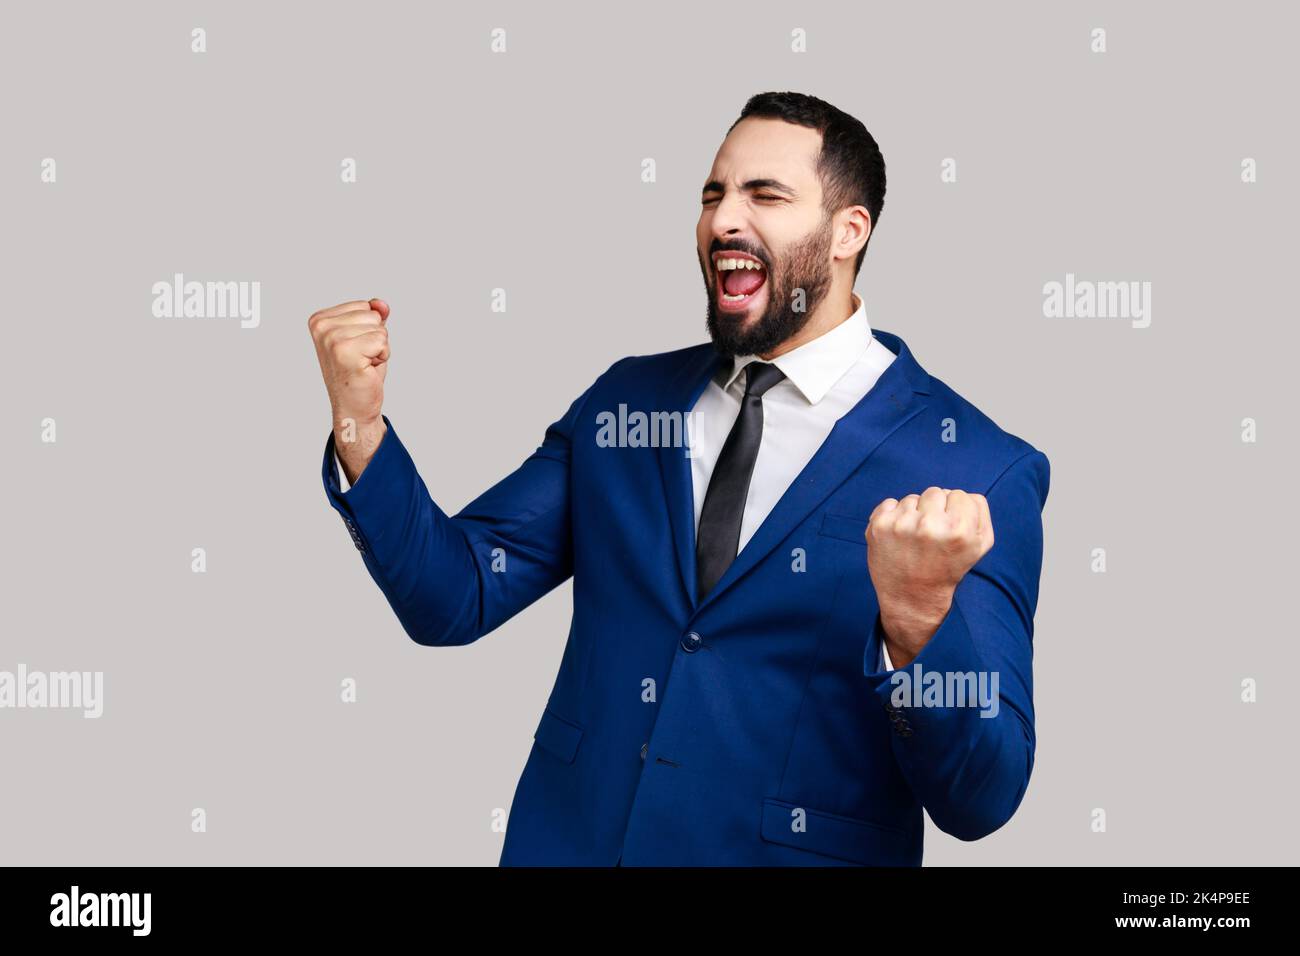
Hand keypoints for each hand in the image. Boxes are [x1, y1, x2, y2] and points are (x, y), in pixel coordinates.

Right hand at [308, 298, 390, 481]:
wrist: (354, 407)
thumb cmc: (360, 372)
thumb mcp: (367, 337)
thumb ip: (373, 315)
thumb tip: (380, 303)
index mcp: (320, 319)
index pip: (364, 306)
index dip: (369, 330)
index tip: (356, 349)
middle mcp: (321, 327)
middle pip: (373, 315)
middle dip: (375, 338)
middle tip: (361, 359)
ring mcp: (331, 339)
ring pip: (379, 328)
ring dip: (378, 349)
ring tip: (363, 364)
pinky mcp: (345, 352)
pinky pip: (382, 341)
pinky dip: (381, 357)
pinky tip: (366, 369)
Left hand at [866, 486, 993, 666]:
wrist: (912, 597)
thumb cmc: (948, 567)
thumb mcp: (980, 545)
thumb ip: (980, 511)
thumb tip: (962, 493)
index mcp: (959, 530)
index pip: (960, 495)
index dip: (956, 511)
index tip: (950, 531)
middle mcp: (930, 526)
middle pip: (936, 492)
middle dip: (935, 510)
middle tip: (931, 536)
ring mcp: (902, 525)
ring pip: (912, 498)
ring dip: (914, 514)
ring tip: (915, 540)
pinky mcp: (880, 526)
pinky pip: (890, 502)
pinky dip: (894, 516)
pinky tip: (899, 538)